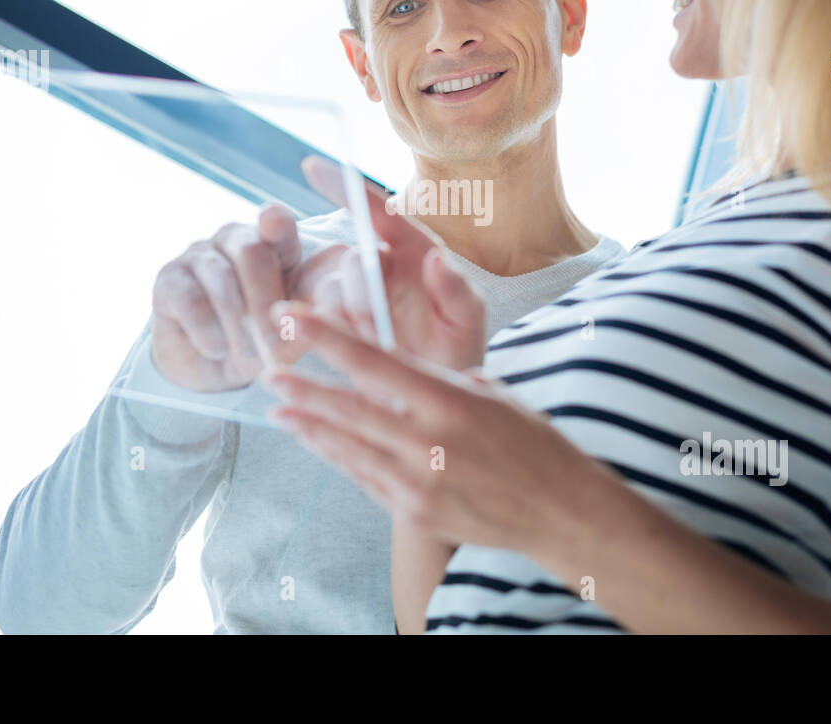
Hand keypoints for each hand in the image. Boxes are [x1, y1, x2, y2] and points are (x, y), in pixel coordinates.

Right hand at [149, 205, 346, 390]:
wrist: (217, 371)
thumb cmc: (267, 338)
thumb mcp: (299, 322)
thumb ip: (319, 294)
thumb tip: (343, 254)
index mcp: (273, 242)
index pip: (277, 224)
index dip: (277, 224)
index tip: (276, 224)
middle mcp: (235, 238)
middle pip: (252, 254)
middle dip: (268, 305)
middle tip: (278, 348)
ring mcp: (198, 254)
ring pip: (222, 279)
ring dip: (240, 326)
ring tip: (251, 359)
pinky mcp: (168, 279)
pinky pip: (191, 300)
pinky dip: (209, 332)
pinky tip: (217, 350)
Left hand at [262, 303, 624, 557]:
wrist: (560, 512)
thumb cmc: (532, 443)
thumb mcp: (490, 393)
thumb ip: (438, 379)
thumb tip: (395, 365)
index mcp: (449, 402)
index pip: (373, 362)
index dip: (327, 339)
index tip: (294, 318)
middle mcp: (427, 443)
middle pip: (348, 408)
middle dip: (304, 387)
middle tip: (270, 370)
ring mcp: (417, 482)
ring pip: (347, 446)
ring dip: (309, 424)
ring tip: (278, 407)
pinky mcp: (414, 511)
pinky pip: (363, 476)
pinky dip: (336, 454)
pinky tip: (315, 440)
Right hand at [301, 156, 486, 371]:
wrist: (433, 399)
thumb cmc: (458, 352)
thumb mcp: (468, 324)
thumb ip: (458, 292)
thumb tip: (438, 258)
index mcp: (415, 252)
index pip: (379, 211)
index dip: (346, 187)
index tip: (311, 165)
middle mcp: (380, 266)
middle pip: (354, 260)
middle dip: (360, 294)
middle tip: (375, 330)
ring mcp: (353, 294)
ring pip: (330, 291)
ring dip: (344, 319)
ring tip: (372, 350)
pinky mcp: (331, 322)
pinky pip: (311, 317)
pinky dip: (313, 330)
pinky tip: (325, 346)